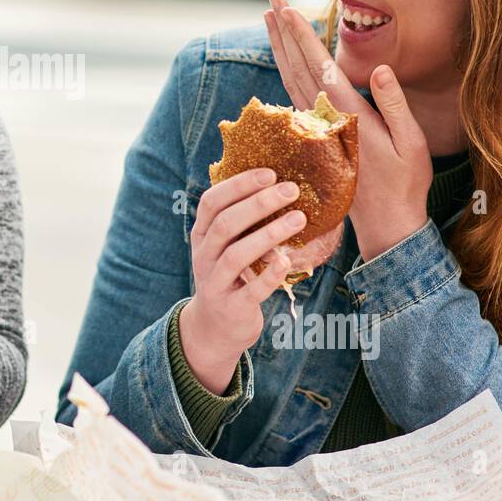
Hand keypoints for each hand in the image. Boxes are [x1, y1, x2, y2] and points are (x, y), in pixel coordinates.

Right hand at [181, 168, 308, 393]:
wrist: (215, 327)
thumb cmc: (230, 276)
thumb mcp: (224, 247)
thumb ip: (240, 222)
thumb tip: (277, 186)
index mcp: (202, 235)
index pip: (212, 202)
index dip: (239, 185)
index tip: (270, 173)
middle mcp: (204, 256)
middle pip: (226, 223)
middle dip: (259, 203)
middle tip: (291, 189)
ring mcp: (215, 283)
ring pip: (237, 254)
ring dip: (269, 234)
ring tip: (299, 219)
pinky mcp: (232, 307)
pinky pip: (251, 289)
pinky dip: (269, 275)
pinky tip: (287, 261)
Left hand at [263, 0, 431, 259]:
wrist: (385, 224)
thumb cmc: (406, 182)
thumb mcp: (412, 143)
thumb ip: (394, 104)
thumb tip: (380, 68)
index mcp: (349, 116)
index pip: (319, 67)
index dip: (301, 37)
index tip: (286, 10)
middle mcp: (326, 120)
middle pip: (297, 68)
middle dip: (283, 33)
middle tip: (271, 2)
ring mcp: (317, 130)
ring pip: (291, 81)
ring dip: (280, 49)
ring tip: (270, 21)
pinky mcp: (315, 138)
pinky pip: (296, 97)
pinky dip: (288, 72)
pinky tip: (284, 58)